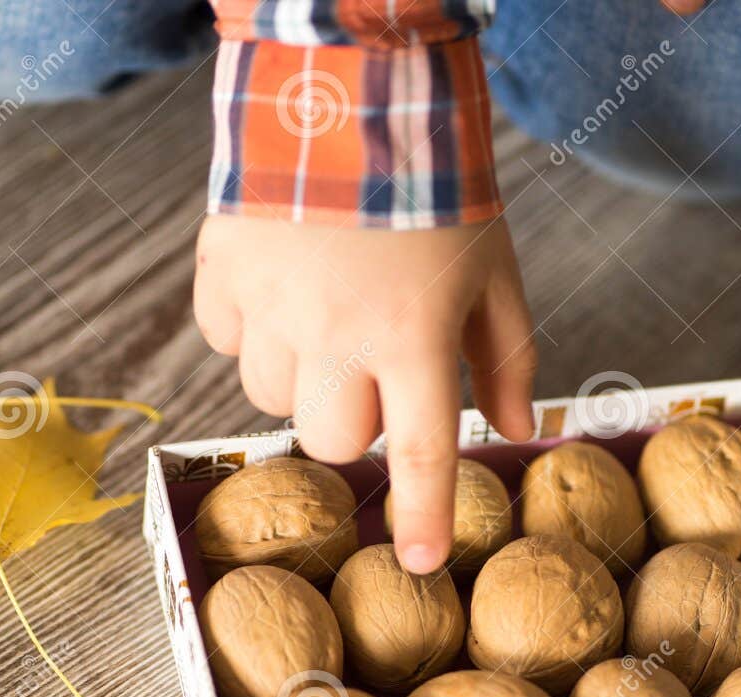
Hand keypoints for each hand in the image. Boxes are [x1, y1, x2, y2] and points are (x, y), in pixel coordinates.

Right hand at [194, 215, 535, 573]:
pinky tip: (284, 284)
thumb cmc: (437, 186)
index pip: (419, 453)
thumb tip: (517, 429)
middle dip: (356, 420)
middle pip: (333, 440)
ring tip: (327, 310)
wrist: (350, 88)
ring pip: (274, 399)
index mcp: (414, 335)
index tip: (423, 564)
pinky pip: (228, 343)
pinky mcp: (222, 274)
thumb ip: (510, 356)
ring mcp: (271, 307)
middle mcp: (337, 333)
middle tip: (373, 369)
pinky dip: (254, 330)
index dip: (423, 516)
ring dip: (304, 376)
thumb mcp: (495, 269)